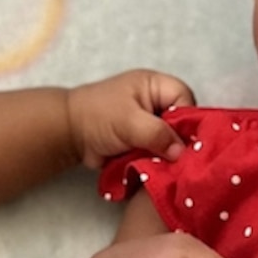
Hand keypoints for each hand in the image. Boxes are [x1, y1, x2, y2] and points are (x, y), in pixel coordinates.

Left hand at [66, 69, 192, 168]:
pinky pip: (159, 153)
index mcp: (155, 86)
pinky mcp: (143, 142)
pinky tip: (155, 171)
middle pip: (182, 123)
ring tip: (162, 166)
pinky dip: (157, 162)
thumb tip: (181, 152)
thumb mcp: (129, 122)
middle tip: (174, 158)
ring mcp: (150, 123)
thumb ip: (157, 134)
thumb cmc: (96, 117)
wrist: (69, 134)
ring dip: (166, 155)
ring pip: (171, 141)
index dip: (188, 119)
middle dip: (178, 141)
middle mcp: (156, 103)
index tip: (182, 141)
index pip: (186, 99)